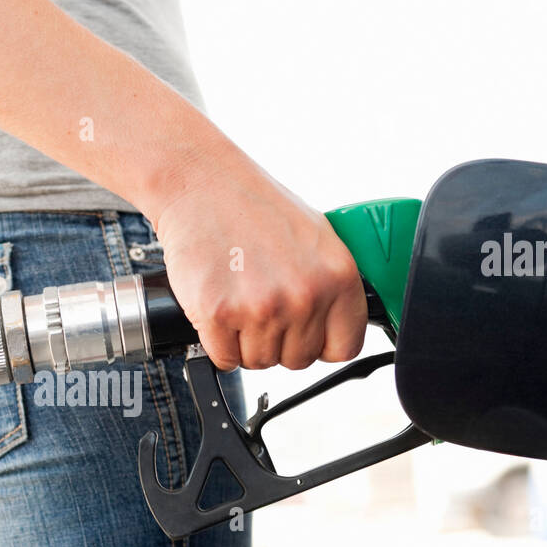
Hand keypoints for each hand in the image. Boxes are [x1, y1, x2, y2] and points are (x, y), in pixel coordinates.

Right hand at [147, 147, 366, 371]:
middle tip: (261, 306)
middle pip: (297, 360)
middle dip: (278, 341)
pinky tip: (219, 309)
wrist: (202, 185)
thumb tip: (336, 325)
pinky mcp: (219, 314)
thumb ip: (331, 284)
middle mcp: (304, 295)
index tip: (305, 334)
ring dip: (246, 342)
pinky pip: (225, 359)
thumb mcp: (317, 236)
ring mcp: (261, 307)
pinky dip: (218, 342)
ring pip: (259, 362)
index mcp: (338, 276)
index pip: (344, 347)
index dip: (320, 344)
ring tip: (239, 301)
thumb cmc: (253, 206)